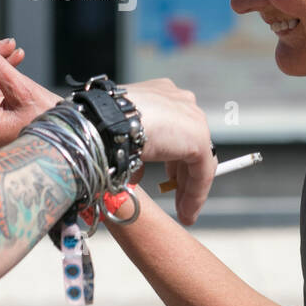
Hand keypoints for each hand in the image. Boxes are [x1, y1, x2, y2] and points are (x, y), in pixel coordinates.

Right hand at [121, 79, 214, 225]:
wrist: (107, 120)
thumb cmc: (103, 124)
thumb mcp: (122, 137)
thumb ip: (136, 152)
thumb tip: (135, 175)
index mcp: (161, 94)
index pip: (175, 129)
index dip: (172, 157)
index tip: (169, 176)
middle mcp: (179, 101)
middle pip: (189, 143)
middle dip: (182, 172)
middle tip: (175, 193)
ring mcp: (192, 117)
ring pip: (198, 159)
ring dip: (189, 188)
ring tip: (183, 210)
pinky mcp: (199, 138)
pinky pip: (202, 172)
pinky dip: (195, 194)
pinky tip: (187, 211)